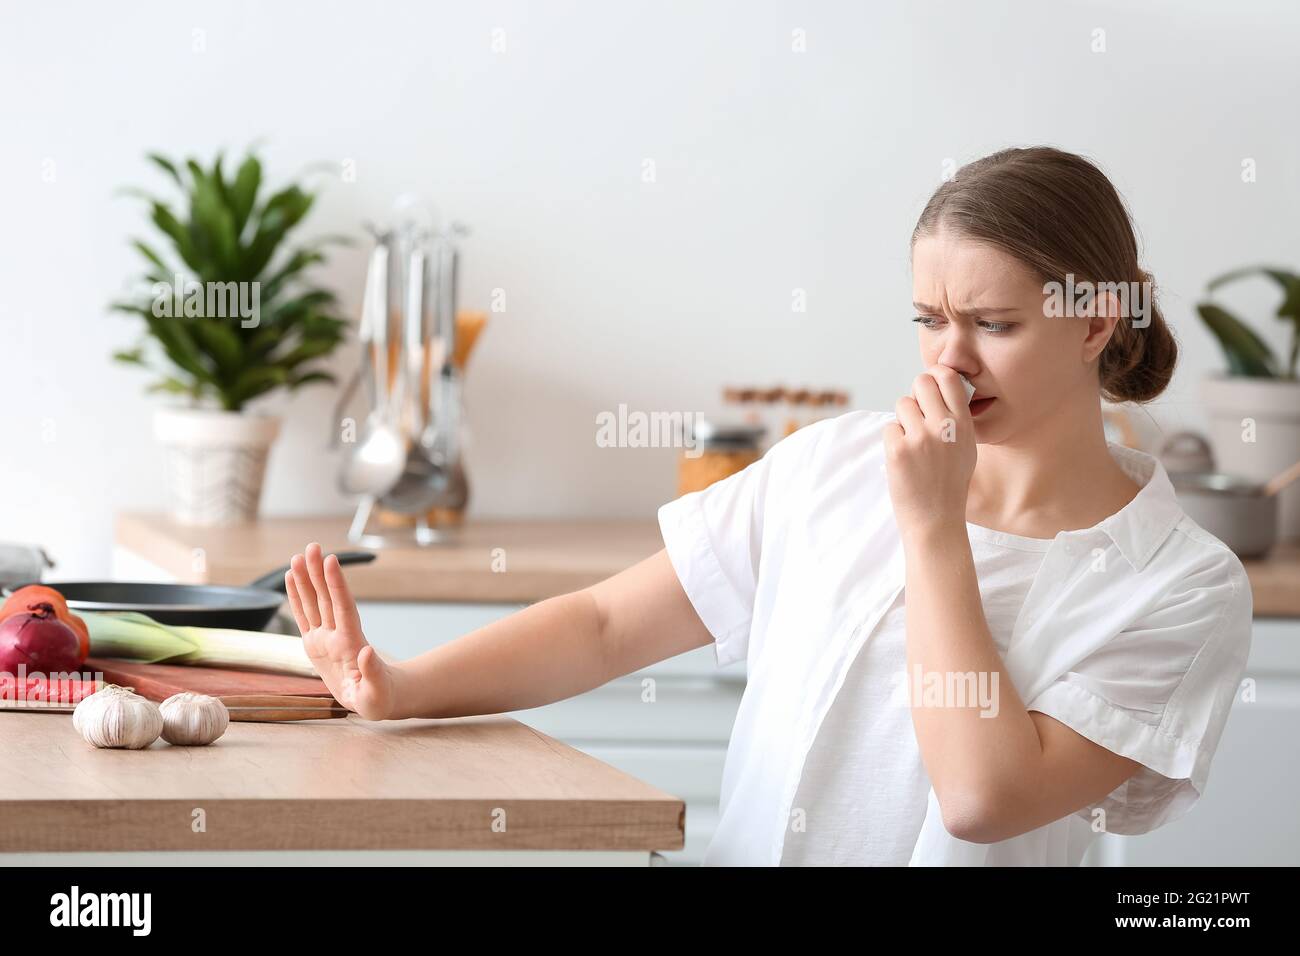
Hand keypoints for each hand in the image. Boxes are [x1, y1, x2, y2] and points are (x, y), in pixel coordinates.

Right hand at [286, 542, 397, 720]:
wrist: (379, 698)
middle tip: (312, 546)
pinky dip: (296, 597)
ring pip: (314, 603)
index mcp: (351, 643)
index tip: (331, 561)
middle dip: (318, 573)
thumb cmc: (380, 699)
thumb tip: (367, 651)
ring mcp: (326, 638)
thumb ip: (372, 673)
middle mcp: (337, 635)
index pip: (342, 608)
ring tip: (298, 556)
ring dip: (306, 580)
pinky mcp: (315, 644)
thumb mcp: (376, 695)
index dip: (336, 585)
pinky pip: (304, 616)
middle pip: (326, 598)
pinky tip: (291, 577)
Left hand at [883, 364, 976, 539]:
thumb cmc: (950, 484)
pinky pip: (890, 427)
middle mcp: (944, 427)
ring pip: (902, 404)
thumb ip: (956, 419)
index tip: (930, 388)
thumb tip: (940, 387)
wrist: (936, 520)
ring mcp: (920, 438)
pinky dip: (893, 440)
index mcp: (964, 424)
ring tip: (913, 444)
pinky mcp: (898, 450)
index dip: (935, 377)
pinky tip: (904, 459)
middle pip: (921, 382)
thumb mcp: (966, 448)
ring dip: (903, 420)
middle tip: (916, 415)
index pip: (948, 378)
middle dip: (916, 395)